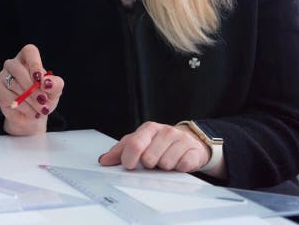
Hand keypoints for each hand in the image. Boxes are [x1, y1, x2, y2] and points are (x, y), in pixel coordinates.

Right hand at [0, 44, 63, 135]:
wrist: (34, 115)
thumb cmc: (44, 97)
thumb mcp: (55, 91)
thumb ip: (56, 84)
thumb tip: (46, 82)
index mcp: (28, 59)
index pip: (29, 52)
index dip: (34, 64)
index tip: (40, 78)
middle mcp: (13, 64)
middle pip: (18, 69)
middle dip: (32, 87)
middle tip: (43, 100)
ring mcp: (3, 77)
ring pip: (14, 85)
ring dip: (30, 100)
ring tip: (40, 109)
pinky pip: (9, 97)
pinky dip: (23, 107)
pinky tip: (31, 112)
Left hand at [98, 121, 213, 172]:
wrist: (189, 141)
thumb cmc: (160, 143)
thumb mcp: (140, 143)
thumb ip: (120, 151)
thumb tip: (104, 160)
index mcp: (148, 128)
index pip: (134, 144)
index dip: (129, 159)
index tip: (129, 165)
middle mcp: (165, 131)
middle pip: (149, 158)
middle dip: (148, 165)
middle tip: (153, 161)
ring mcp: (181, 140)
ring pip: (165, 164)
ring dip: (163, 168)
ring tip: (165, 161)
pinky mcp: (193, 151)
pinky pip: (182, 167)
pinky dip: (178, 169)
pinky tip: (177, 163)